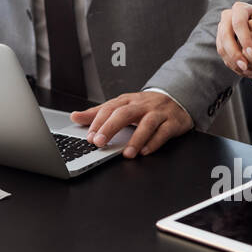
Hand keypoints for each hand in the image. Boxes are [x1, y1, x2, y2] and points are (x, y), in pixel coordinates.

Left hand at [70, 90, 193, 158]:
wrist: (176, 98)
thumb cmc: (145, 106)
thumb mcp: (121, 106)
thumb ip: (98, 113)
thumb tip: (75, 117)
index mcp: (127, 100)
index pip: (109, 109)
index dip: (98, 122)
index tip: (90, 137)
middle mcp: (142, 105)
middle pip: (125, 114)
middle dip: (110, 128)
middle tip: (100, 142)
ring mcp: (158, 113)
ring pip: (147, 123)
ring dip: (136, 139)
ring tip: (126, 154)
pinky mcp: (172, 122)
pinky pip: (164, 132)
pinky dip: (154, 143)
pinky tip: (145, 152)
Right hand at [216, 2, 251, 78]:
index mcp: (239, 9)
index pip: (238, 23)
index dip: (244, 39)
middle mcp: (227, 17)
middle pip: (225, 36)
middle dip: (234, 53)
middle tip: (245, 67)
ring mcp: (222, 29)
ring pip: (221, 47)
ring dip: (232, 62)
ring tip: (247, 72)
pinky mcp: (221, 41)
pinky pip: (223, 54)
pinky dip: (232, 65)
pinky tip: (245, 72)